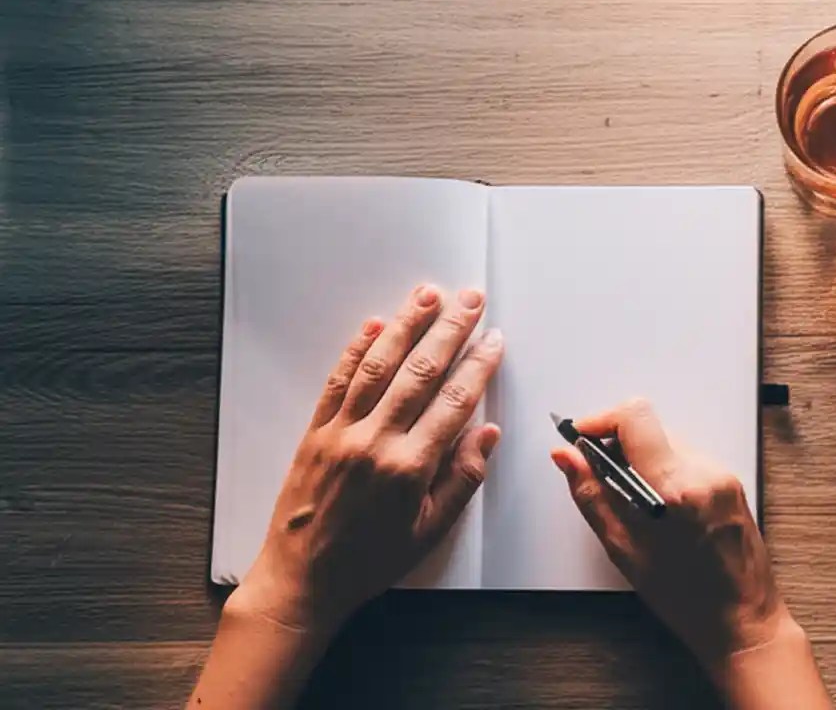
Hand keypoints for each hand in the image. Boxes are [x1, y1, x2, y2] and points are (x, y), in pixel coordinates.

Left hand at [230, 284, 503, 631]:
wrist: (303, 579)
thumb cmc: (368, 561)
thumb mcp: (429, 530)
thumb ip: (462, 479)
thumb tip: (487, 434)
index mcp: (409, 469)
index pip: (454, 402)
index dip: (478, 366)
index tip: (494, 340)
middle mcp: (374, 442)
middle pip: (420, 371)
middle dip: (449, 329)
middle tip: (470, 299)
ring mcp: (341, 433)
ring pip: (379, 366)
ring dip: (406, 324)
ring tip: (428, 295)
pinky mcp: (315, 432)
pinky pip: (338, 381)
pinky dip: (357, 349)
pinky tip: (375, 325)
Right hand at [550, 399, 791, 666]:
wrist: (743, 620)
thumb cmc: (689, 599)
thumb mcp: (625, 550)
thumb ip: (592, 495)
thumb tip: (567, 458)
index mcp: (675, 487)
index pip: (634, 417)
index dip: (599, 420)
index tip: (581, 438)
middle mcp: (703, 472)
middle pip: (648, 428)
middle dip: (616, 446)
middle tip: (600, 478)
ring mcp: (722, 474)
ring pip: (666, 442)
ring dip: (641, 461)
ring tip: (633, 504)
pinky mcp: (731, 481)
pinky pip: (686, 459)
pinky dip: (664, 472)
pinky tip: (660, 509)